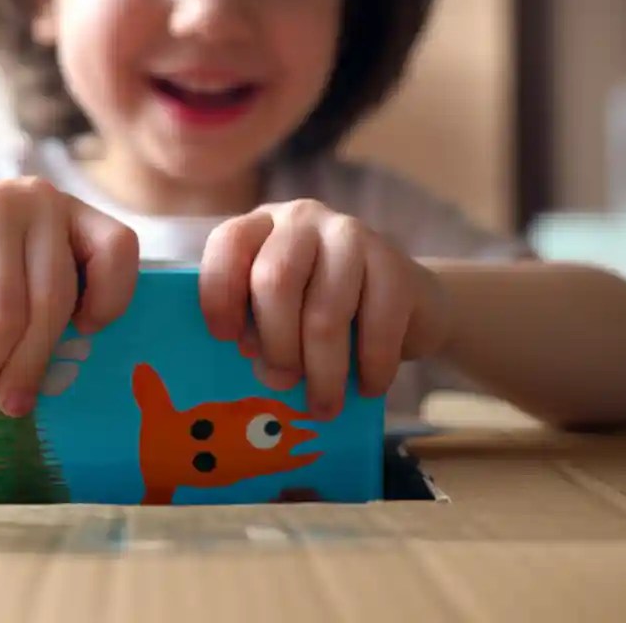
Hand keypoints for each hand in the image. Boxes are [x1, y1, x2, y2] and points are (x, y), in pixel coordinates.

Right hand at [0, 177, 138, 417]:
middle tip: (13, 406)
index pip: (117, 247)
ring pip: (2, 314)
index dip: (112, 296)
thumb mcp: (21, 274)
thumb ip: (50, 302)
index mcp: (69, 211)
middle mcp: (34, 200)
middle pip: (51, 298)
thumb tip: (66, 384)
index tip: (85, 332)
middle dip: (31, 363)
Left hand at [199, 199, 450, 419]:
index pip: (229, 245)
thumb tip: (255, 361)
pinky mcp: (394, 264)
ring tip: (324, 406)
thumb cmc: (321, 310)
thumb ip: (254, 324)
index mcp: (260, 227)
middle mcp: (302, 220)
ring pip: (325, 313)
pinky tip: (368, 387)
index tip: (226, 340)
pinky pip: (377, 325)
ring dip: (323, 372)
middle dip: (276, 345)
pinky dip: (371, 367)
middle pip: (275, 280)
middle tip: (281, 385)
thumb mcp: (278, 311)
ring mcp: (351, 235)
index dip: (220, 294)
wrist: (405, 299)